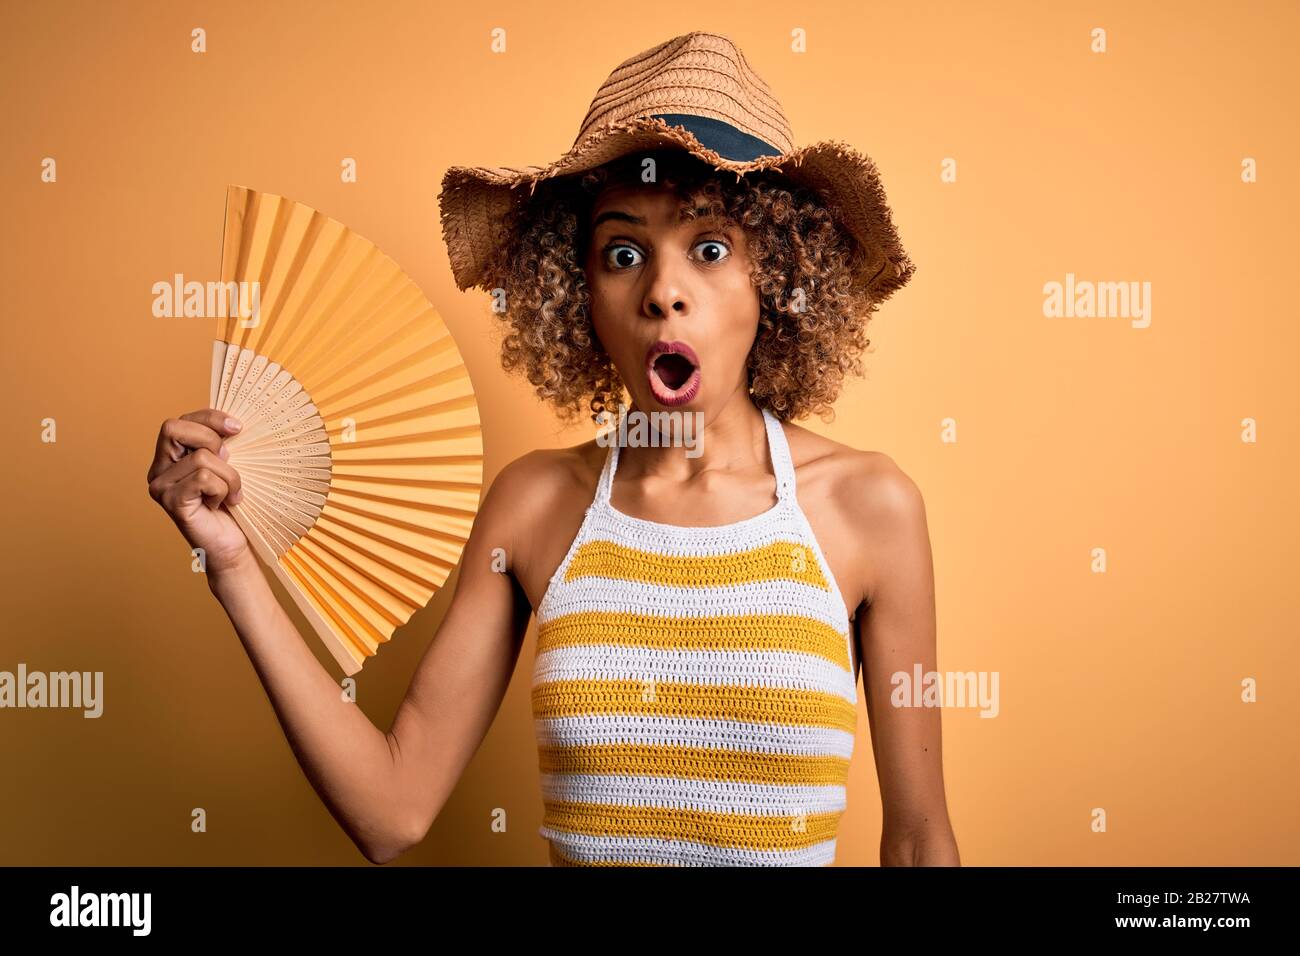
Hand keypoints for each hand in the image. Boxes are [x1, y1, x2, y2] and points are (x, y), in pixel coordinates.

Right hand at [147, 408, 250, 575]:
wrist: (232, 546)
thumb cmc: (231, 505)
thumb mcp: (227, 466)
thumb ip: (219, 445)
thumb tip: (231, 424)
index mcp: (169, 458)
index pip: (180, 422)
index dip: (209, 417)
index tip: (237, 427)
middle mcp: (158, 470)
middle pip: (174, 428)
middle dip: (212, 439)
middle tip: (229, 462)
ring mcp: (161, 487)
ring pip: (201, 458)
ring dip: (229, 476)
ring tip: (230, 494)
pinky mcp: (171, 502)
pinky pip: (204, 478)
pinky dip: (223, 490)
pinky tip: (221, 504)